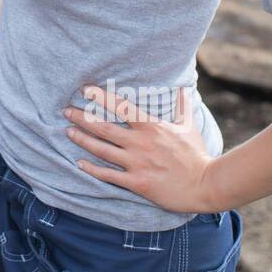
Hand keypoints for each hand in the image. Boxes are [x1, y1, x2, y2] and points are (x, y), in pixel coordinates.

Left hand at [62, 85, 218, 213]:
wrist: (206, 185)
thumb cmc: (196, 154)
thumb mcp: (188, 125)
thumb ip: (181, 105)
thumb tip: (182, 86)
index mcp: (152, 127)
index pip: (121, 107)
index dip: (101, 97)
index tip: (84, 90)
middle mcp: (141, 143)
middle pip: (104, 127)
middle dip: (82, 118)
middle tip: (66, 110)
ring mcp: (137, 163)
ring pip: (102, 149)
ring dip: (82, 140)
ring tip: (67, 132)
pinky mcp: (137, 183)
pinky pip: (109, 175)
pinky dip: (92, 169)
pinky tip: (79, 163)